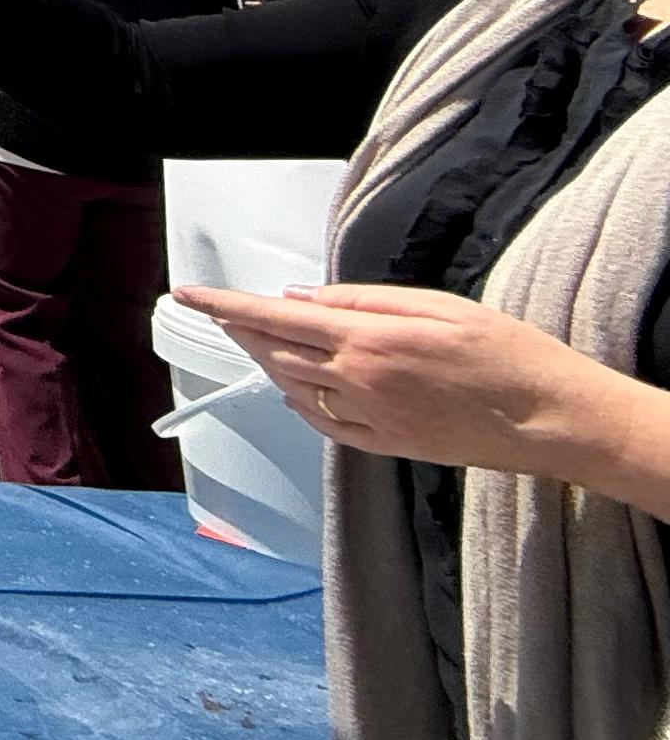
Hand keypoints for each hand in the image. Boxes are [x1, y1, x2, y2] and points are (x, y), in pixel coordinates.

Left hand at [181, 280, 643, 481]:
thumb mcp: (437, 304)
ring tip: (259, 344)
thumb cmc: (506, 352)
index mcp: (369, 338)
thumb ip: (363, 299)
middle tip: (222, 314)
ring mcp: (369, 417)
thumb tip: (303, 297)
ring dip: (269, 364)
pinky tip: (299, 391)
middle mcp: (358, 380)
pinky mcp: (385, 445)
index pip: (275, 316)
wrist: (550, 419)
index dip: (225, 305)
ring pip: (294, 388)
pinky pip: (324, 425)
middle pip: (275, 352)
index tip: (188, 294)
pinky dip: (302, 403)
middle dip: (242, 331)